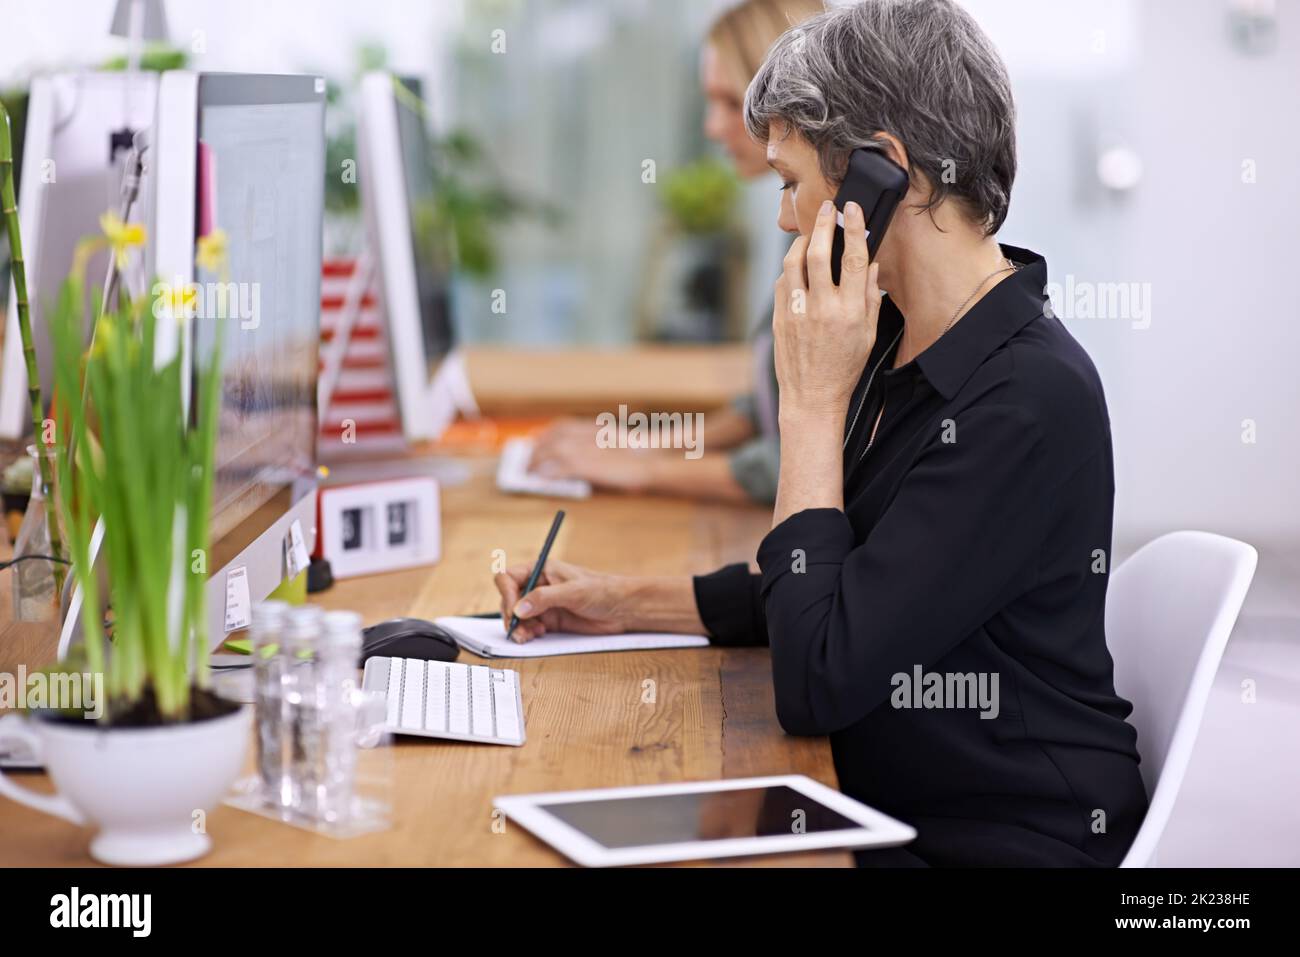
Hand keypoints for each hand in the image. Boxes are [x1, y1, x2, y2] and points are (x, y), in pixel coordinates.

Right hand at [493, 559, 629, 641]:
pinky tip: (536, 635)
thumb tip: (518, 609)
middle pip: (510, 600)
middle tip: (518, 630)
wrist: (622, 609)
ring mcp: (543, 605)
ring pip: (517, 616)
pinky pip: (529, 627)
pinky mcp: (550, 621)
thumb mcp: (573, 592)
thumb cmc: (602, 590)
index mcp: (541, 570)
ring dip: (518, 628)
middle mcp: (538, 587)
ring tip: (528, 636)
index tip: (514, 610)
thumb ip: (544, 598)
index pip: (509, 578)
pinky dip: (527, 633)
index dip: (506, 593)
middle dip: (511, 616)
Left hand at [528, 426, 651, 492]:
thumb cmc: (638, 458)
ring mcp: (587, 449)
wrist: (652, 462)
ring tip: (529, 471)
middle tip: (527, 461)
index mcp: (596, 428)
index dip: (547, 434)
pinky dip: (549, 473)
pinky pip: (561, 468)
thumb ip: (596, 445)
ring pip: (553, 451)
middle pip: (554, 438)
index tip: (536, 440)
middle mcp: (588, 435)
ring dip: (538, 461)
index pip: (563, 426)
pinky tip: (541, 479)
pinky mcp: (588, 465)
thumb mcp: (616, 444)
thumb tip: (575, 458)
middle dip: (537, 449)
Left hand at [773, 199, 881, 419]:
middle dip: (823, 224)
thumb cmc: (844, 367)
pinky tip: (799, 267)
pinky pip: (782, 281)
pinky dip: (791, 268)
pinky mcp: (779, 317)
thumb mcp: (868, 335)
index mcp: (850, 312)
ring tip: (811, 235)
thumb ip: (870, 298)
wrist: (811, 397)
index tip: (852, 209)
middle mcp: (822, 309)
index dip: (853, 228)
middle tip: (827, 209)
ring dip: (802, 242)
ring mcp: (797, 312)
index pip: (854, 260)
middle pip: (819, 253)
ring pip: (793, 262)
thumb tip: (870, 266)